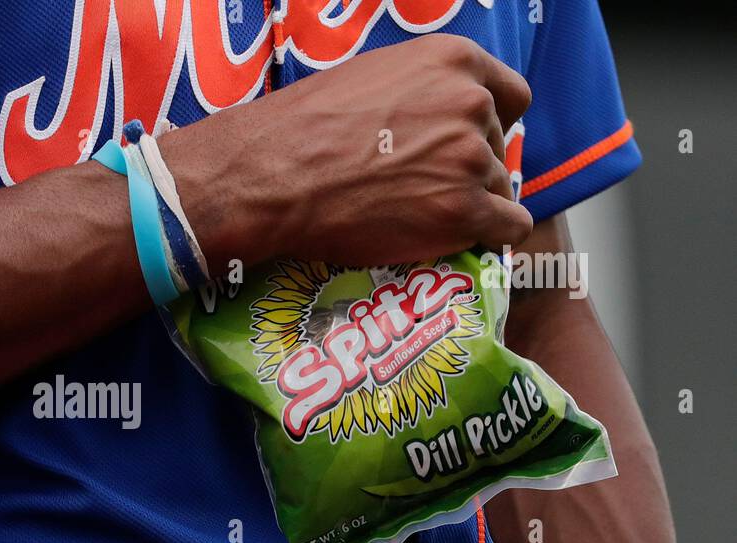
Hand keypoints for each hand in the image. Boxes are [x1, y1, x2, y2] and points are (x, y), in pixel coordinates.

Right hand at [162, 34, 533, 268]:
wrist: (274, 175)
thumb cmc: (303, 128)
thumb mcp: (373, 78)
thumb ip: (422, 91)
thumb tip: (439, 122)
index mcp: (453, 61)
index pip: (511, 96)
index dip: (489, 125)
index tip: (463, 146)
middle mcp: (472, 103)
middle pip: (496, 147)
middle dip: (465, 168)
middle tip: (416, 186)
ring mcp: (470, 158)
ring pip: (495, 188)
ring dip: (465, 204)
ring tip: (413, 214)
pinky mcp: (464, 210)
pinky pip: (508, 228)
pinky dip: (491, 236)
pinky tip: (459, 238)